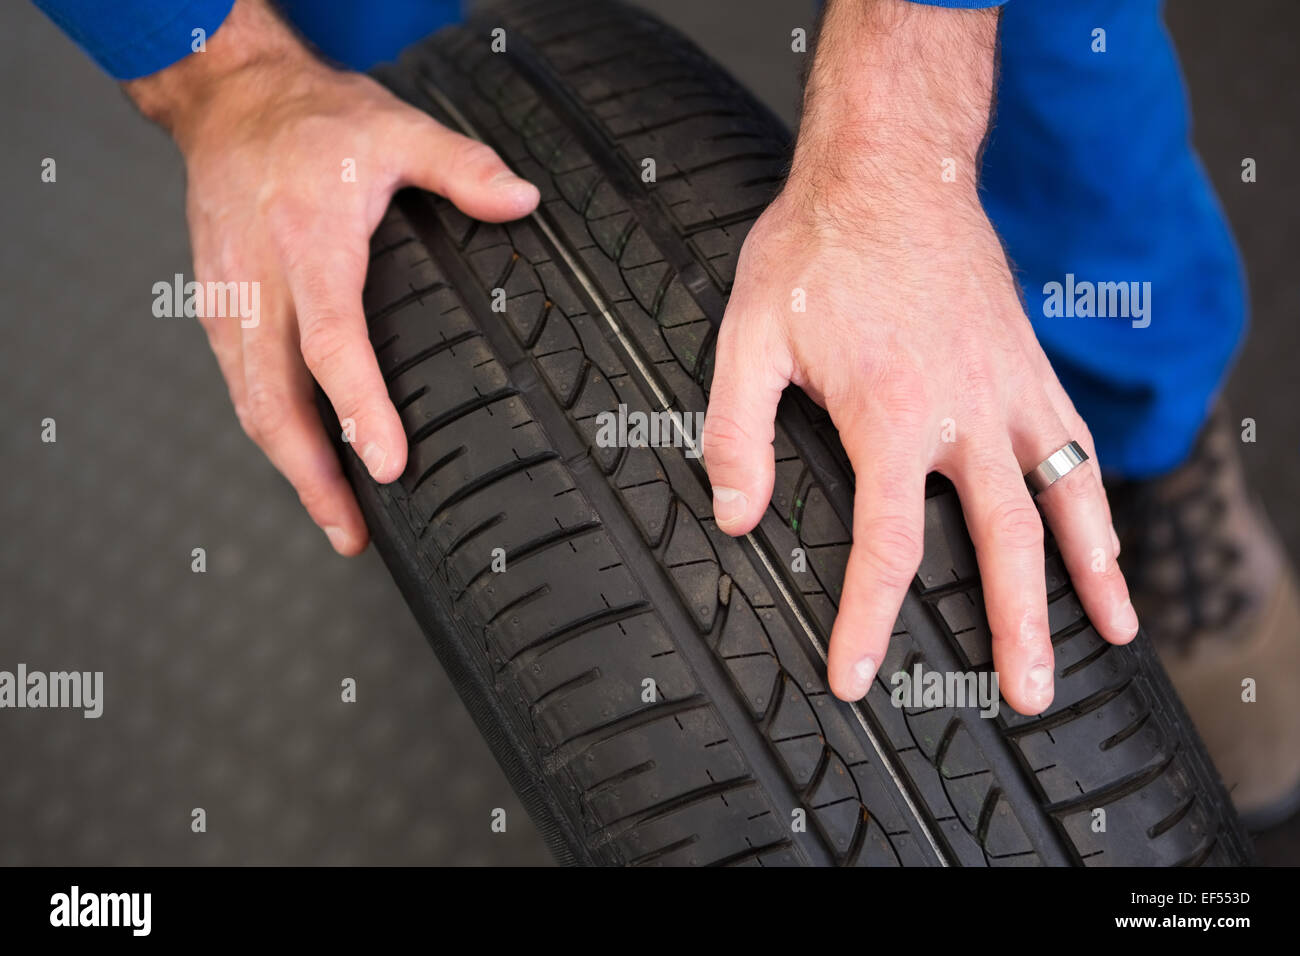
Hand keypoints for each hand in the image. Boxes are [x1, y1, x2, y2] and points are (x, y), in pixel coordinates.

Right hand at [126, 0, 538, 553]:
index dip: (358, 405)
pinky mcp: (217, 310)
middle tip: (351, 531)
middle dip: (312, 475)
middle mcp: (259, 280)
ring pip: (250, 403)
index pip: (331, 339)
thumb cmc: (313, 121)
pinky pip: (239, 385)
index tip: (386, 461)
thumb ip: (461, 167)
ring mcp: (230, 300)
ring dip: (290, 468)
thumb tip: (521, 202)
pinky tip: (305, 463)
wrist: (228, 102)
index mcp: (307, 241)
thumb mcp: (397, 126)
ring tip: (334, 519)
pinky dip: (271, 433)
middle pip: (273, 398)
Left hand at [700, 0, 1135, 715]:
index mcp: (891, 414)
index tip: (856, 679)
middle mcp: (965, 411)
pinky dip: (1096, 499)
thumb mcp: (748, 335)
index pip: (887, 544)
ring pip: (1065, 496)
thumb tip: (736, 518)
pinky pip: (1078, 443)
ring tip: (1110, 636)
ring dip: (1090, 572)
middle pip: (1005, 541)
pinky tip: (1102, 537)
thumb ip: (737, 432)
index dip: (870, 621)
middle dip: (1015, 627)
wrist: (892, 167)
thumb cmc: (816, 250)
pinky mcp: (1030, 365)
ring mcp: (1009, 388)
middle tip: (1029, 699)